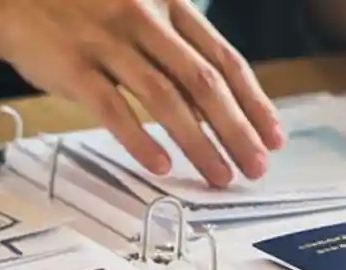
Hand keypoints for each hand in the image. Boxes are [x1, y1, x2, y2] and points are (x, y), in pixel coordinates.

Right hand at [0, 0, 283, 186]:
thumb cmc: (84, 9)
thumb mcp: (140, 8)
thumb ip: (178, 48)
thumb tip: (221, 107)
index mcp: (169, 2)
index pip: (224, 59)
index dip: (253, 102)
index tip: (272, 137)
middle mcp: (143, 17)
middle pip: (203, 82)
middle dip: (236, 130)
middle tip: (255, 167)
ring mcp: (107, 40)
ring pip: (165, 99)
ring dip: (198, 144)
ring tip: (218, 176)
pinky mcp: (73, 65)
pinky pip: (114, 109)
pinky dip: (141, 140)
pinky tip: (162, 167)